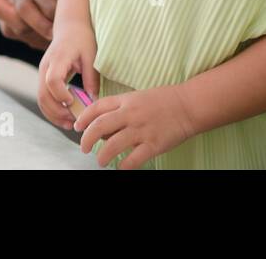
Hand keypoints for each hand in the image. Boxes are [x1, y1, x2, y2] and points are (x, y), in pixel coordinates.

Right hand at [38, 18, 98, 129]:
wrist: (70, 26)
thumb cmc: (82, 39)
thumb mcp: (91, 56)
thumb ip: (91, 78)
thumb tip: (94, 101)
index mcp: (58, 59)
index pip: (52, 81)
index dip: (61, 95)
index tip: (73, 103)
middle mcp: (45, 67)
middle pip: (43, 95)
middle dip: (57, 112)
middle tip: (74, 121)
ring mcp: (42, 73)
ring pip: (41, 99)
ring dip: (53, 114)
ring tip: (70, 124)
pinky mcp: (43, 78)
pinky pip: (43, 97)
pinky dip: (52, 109)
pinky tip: (65, 116)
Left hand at [75, 83, 195, 169]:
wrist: (188, 105)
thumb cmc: (163, 101)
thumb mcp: (138, 98)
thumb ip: (120, 110)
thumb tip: (104, 128)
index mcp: (126, 100)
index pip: (97, 107)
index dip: (83, 118)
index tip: (77, 127)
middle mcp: (131, 114)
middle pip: (99, 127)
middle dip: (86, 139)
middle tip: (84, 148)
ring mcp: (142, 129)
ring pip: (113, 145)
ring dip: (102, 156)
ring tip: (101, 161)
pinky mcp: (153, 144)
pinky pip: (133, 159)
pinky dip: (124, 166)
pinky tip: (122, 168)